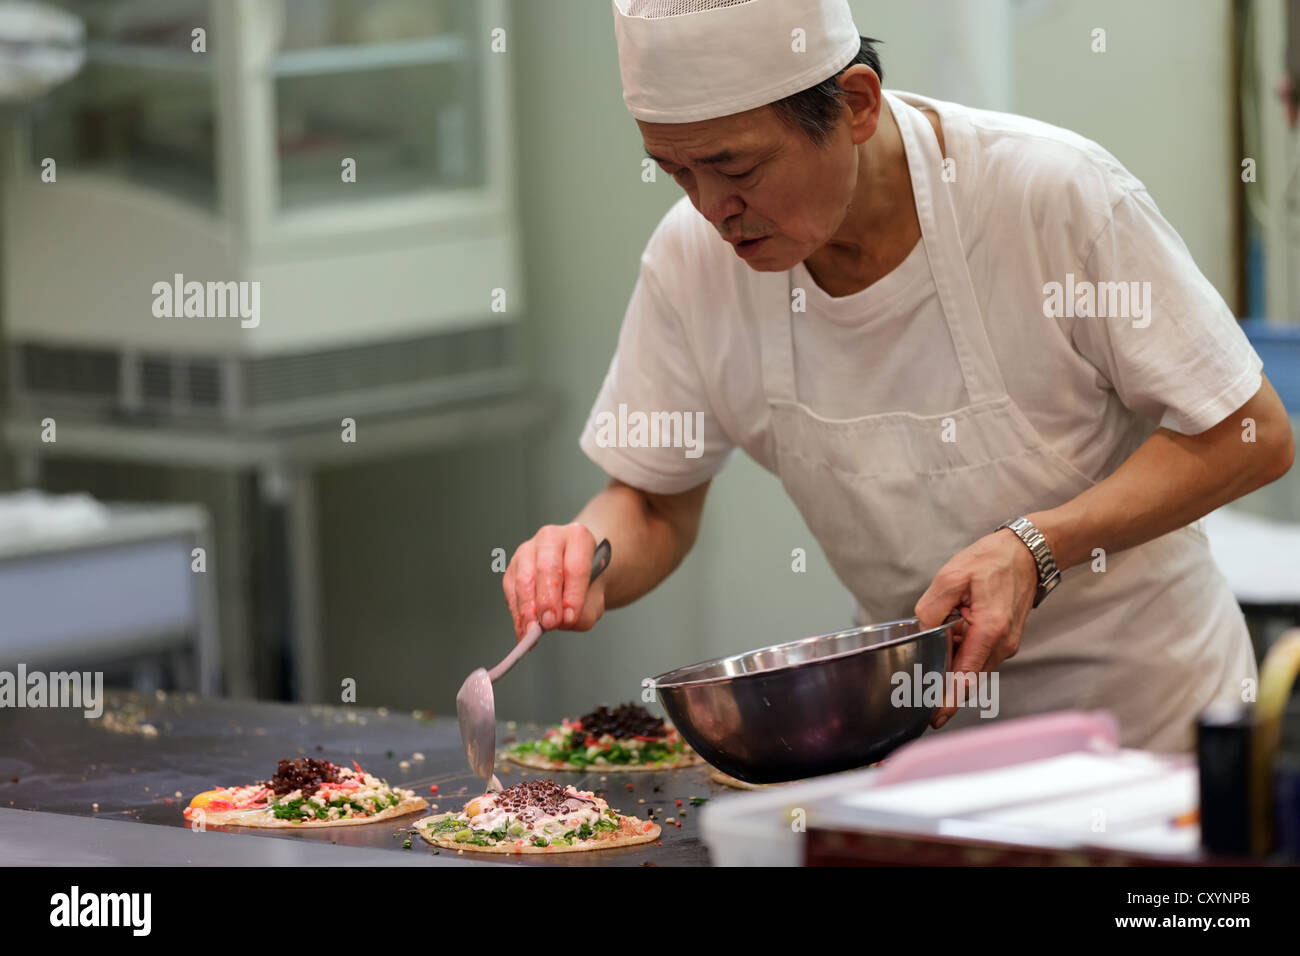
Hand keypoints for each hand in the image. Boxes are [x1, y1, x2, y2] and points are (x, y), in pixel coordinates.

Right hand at [503, 523, 606, 640]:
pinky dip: (517, 614)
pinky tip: (524, 631)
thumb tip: (564, 620)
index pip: (576, 566)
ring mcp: (527, 551)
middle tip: (550, 623)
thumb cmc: (586, 583)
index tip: (571, 617)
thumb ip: (585, 610)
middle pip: (546, 567)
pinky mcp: (512, 568)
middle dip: (547, 599)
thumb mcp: (596, 597)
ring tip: (533, 631)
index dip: (573, 594)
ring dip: (528, 609)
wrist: (575, 574)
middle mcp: (550, 538)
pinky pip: (511, 591)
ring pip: (524, 579)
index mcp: (578, 537)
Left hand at [914, 528, 1038, 727]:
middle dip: (946, 691)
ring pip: (975, 670)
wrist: (1027, 553)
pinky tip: (949, 650)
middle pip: (970, 679)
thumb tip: (923, 632)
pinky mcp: (1005, 641)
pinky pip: (981, 659)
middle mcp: (1002, 644)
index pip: (965, 675)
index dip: (948, 699)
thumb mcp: (952, 576)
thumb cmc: (992, 561)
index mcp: (989, 629)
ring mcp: (1006, 645)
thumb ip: (933, 607)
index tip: (935, 717)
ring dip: (954, 672)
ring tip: (930, 672)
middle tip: (921, 701)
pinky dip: (964, 660)